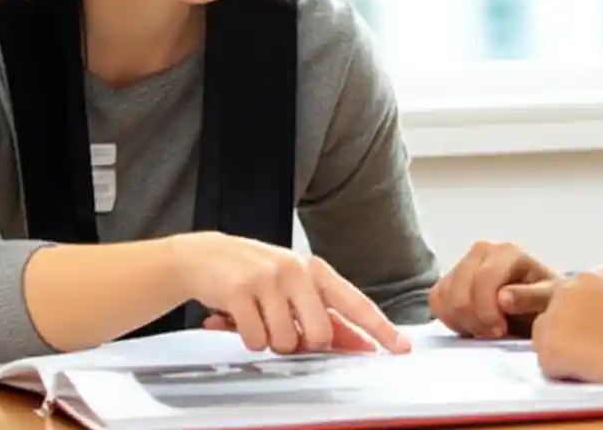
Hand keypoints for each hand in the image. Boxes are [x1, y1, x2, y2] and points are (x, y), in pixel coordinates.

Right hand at [168, 231, 410, 354]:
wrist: (202, 255)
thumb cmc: (254, 273)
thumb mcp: (293, 286)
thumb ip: (325, 313)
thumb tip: (360, 343)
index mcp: (315, 270)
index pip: (356, 304)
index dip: (380, 328)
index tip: (401, 347)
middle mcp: (296, 270)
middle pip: (320, 335)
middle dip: (301, 343)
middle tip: (283, 326)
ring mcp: (268, 279)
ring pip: (284, 342)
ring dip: (270, 340)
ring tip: (257, 316)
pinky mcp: (239, 291)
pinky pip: (255, 340)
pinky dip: (247, 338)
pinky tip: (237, 317)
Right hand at [429, 240, 558, 338]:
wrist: (537, 303)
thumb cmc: (545, 301)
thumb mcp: (550, 301)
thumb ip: (530, 297)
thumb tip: (503, 298)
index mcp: (507, 252)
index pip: (483, 280)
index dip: (488, 311)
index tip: (501, 331)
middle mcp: (483, 251)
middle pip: (459, 291)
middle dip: (475, 320)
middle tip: (493, 333)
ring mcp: (463, 262)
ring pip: (445, 296)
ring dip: (463, 321)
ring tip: (485, 329)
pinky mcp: (450, 278)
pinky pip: (436, 299)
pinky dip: (450, 318)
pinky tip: (472, 324)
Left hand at [531, 271, 602, 394]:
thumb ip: (596, 303)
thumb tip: (585, 322)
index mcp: (582, 279)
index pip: (561, 304)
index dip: (573, 325)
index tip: (587, 337)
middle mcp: (563, 293)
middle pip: (547, 322)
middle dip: (563, 340)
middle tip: (590, 354)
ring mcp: (554, 320)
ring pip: (544, 345)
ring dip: (562, 357)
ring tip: (594, 364)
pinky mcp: (550, 348)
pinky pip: (549, 369)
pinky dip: (565, 376)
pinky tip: (592, 373)